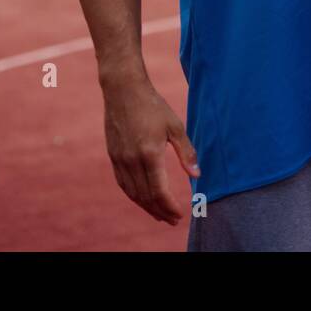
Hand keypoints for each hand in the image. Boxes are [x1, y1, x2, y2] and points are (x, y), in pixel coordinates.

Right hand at [103, 82, 199, 224]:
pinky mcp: (113, 156)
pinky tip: (142, 199)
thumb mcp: (175, 126)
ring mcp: (120, 159)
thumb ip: (186, 152)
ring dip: (146, 207)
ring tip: (160, 215)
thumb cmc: (153, 105)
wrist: (123, 90)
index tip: (180, 215)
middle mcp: (132, 160)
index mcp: (150, 154)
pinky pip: (123, 184)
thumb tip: (197, 175)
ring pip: (133, 193)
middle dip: (160, 211)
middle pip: (145, 197)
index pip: (159, 191)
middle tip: (172, 220)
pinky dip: (134, 196)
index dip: (170, 207)